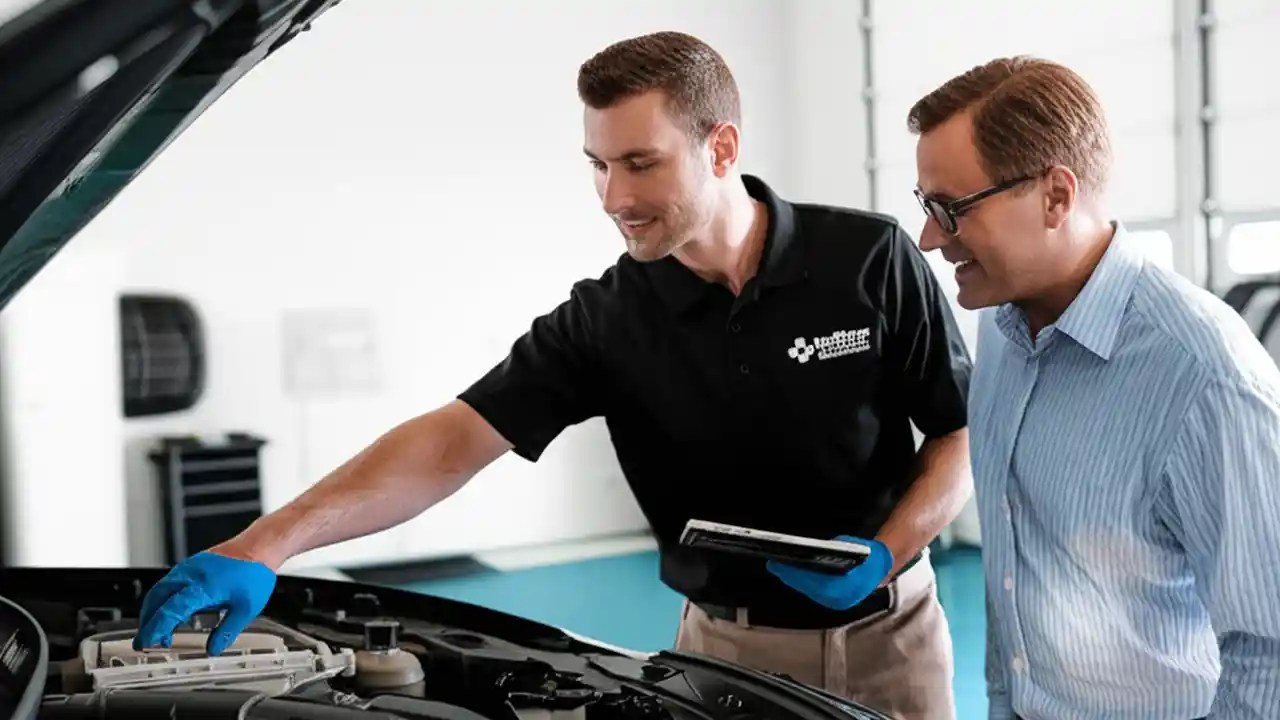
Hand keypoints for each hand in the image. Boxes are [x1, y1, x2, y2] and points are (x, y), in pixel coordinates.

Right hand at [132, 550, 276, 655]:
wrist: (260, 545)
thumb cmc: (254, 573)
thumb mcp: (246, 609)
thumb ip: (227, 631)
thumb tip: (212, 649)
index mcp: (203, 586)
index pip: (171, 610)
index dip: (156, 628)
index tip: (147, 643)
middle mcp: (190, 574)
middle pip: (156, 599)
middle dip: (147, 622)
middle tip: (145, 642)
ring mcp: (188, 567)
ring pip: (159, 590)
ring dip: (153, 611)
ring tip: (160, 633)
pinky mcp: (190, 565)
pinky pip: (168, 583)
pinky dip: (163, 600)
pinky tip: (171, 613)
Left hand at [766, 535, 893, 610]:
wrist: (882, 568)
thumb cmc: (865, 553)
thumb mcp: (848, 545)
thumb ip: (830, 550)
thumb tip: (809, 550)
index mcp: (848, 584)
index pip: (815, 580)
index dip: (795, 573)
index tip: (779, 564)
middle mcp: (842, 597)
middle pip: (809, 587)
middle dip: (790, 576)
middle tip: (774, 565)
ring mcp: (839, 603)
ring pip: (811, 592)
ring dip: (794, 581)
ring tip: (779, 569)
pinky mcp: (836, 603)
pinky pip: (815, 594)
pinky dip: (803, 585)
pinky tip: (793, 577)